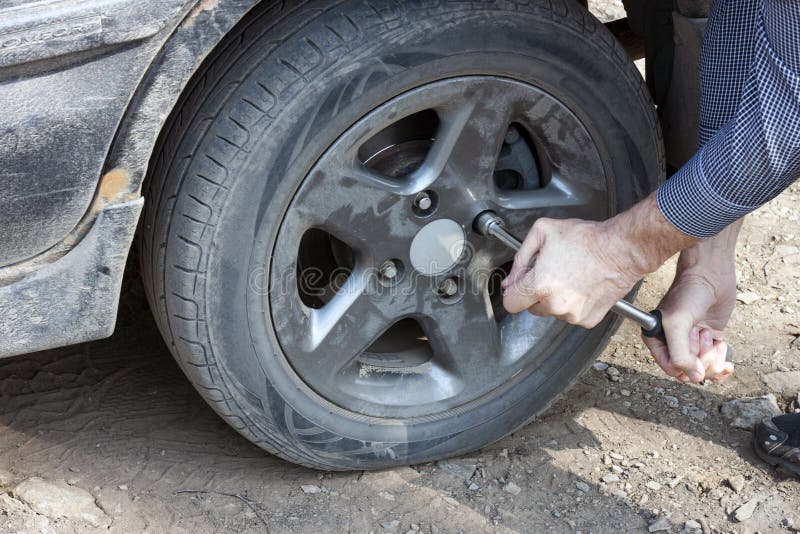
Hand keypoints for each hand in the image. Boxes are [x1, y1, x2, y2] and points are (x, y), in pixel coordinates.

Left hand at [501, 193, 697, 327]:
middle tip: (552, 273)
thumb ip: (521, 258)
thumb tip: (511, 280)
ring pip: (552, 312)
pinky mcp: (588, 319)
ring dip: (555, 299)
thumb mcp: (543, 232)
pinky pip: (571, 315)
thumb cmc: (587, 239)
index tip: (522, 284)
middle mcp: (555, 304)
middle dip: (536, 293)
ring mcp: (573, 315)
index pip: (510, 303)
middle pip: (531, 308)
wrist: (622, 249)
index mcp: (540, 285)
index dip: (514, 291)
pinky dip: (574, 304)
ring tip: (571, 277)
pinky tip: (582, 286)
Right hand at [643, 240, 737, 382]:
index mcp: (657, 340)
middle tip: (701, 334)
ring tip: (710, 336)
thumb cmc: (688, 293)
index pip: (671, 368)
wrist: (710, 274)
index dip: (686, 365)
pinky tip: (723, 348)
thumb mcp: (677, 324)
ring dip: (712, 357)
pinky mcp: (709, 340)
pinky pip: (716, 363)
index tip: (694, 350)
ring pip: (704, 369)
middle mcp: (673, 344)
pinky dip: (722, 361)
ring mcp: (692, 343)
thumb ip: (680, 353)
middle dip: (701, 358)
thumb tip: (693, 378)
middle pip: (690, 371)